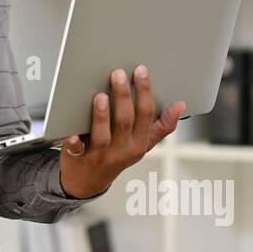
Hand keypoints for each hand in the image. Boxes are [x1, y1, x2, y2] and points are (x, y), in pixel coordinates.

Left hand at [58, 64, 184, 199]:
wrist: (89, 180)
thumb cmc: (117, 156)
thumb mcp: (144, 144)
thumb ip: (162, 126)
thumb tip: (180, 106)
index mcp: (139, 143)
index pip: (146, 114)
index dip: (145, 92)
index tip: (141, 71)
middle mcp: (121, 149)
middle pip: (125, 121)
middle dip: (123, 96)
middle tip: (118, 74)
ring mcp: (100, 154)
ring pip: (102, 135)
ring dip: (102, 115)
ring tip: (100, 96)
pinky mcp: (78, 157)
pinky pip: (77, 150)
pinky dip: (74, 142)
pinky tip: (73, 133)